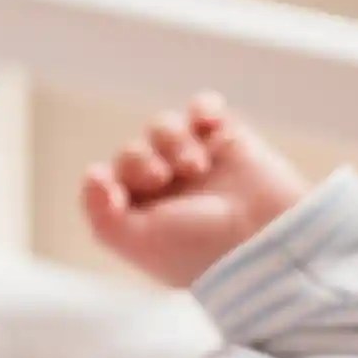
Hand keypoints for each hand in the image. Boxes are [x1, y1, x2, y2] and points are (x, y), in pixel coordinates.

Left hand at [83, 93, 309, 286]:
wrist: (265, 240)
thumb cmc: (197, 248)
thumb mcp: (137, 241)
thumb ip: (100, 214)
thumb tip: (93, 174)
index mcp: (139, 215)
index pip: (106, 180)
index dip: (108, 179)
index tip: (118, 193)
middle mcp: (165, 189)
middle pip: (132, 150)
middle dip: (140, 159)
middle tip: (161, 177)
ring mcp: (197, 162)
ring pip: (163, 127)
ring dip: (171, 140)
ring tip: (195, 166)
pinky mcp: (229, 141)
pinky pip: (204, 109)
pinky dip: (203, 108)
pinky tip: (208, 122)